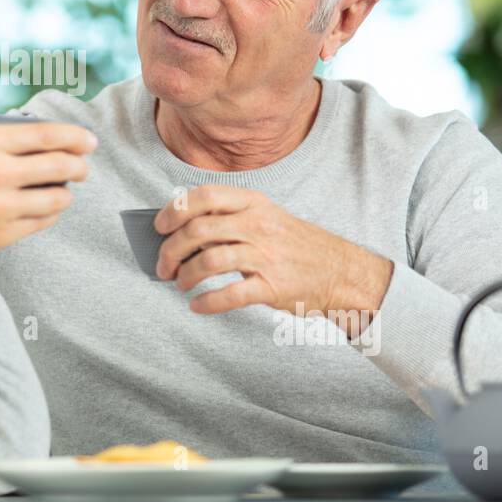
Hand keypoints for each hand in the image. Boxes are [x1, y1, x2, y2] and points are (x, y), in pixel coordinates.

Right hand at [0, 122, 96, 301]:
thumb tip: (29, 142)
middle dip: (79, 167)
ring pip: (57, 198)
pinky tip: (41, 211)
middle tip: (82, 168)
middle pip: (61, 166)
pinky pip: (42, 222)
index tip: (88, 141)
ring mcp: (2, 206)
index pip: (47, 135)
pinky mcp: (2, 234)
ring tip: (60, 192)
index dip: (75, 137)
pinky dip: (48, 215)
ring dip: (65, 194)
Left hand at [153, 186, 391, 328]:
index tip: (160, 227)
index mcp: (253, 202)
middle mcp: (258, 225)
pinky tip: (197, 306)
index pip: (204, 196)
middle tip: (163, 266)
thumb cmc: (295, 245)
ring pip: (209, 261)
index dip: (174, 211)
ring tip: (179, 284)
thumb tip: (182, 229)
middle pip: (198, 230)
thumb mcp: (266, 216)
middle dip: (171, 250)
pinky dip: (207, 302)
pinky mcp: (272, 286)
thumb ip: (228, 217)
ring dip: (185, 276)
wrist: (341, 271)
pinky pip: (230, 295)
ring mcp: (266, 255)